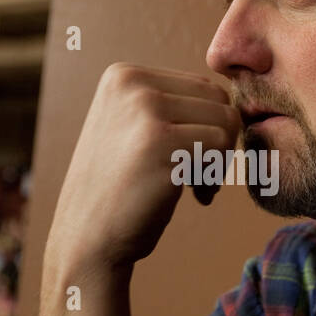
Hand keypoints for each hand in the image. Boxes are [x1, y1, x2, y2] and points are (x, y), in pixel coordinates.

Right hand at [47, 63, 239, 272]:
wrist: (86, 240)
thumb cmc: (119, 192)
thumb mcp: (132, 130)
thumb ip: (168, 106)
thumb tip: (229, 98)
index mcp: (123, 75)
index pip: (202, 86)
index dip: (208, 127)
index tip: (188, 160)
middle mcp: (131, 83)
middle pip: (218, 99)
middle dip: (219, 140)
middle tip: (199, 176)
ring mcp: (145, 109)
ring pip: (226, 120)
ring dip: (220, 160)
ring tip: (197, 185)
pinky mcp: (161, 142)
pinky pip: (221, 145)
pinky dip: (216, 176)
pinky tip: (197, 196)